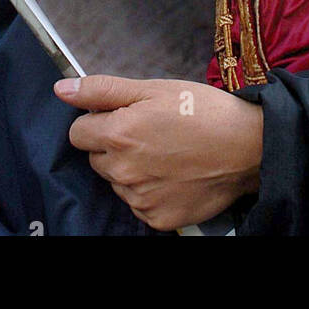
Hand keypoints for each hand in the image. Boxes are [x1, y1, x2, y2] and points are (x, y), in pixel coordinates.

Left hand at [55, 74, 262, 230]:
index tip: (124, 116)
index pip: (78, 133)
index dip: (99, 121)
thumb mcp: (153, 88)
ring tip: (166, 152)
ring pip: (118, 181)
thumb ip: (103, 89)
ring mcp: (140, 199)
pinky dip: (150, 191)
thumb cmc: (201, 110)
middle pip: (98, 158)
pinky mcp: (157, 219)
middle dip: (114, 145)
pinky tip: (173, 174)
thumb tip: (61, 89)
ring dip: (132, 169)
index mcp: (118, 134)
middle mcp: (123, 171)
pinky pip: (138, 203)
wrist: (247, 146)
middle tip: (150, 131)